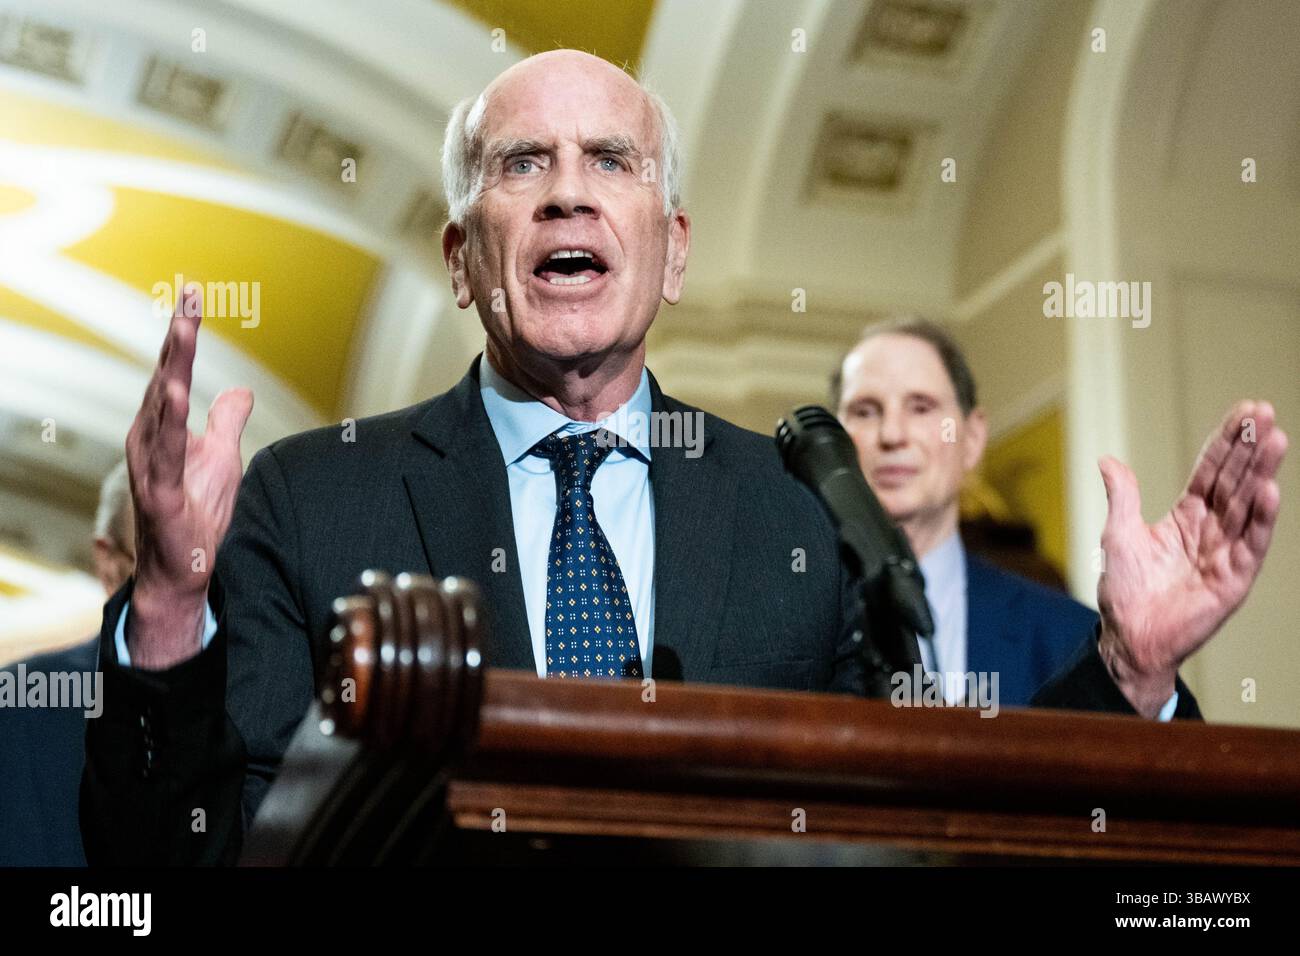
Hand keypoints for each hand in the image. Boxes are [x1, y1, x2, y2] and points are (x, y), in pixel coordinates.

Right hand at [126, 283, 253, 669]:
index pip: (174, 369)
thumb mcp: (224, 458)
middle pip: (165, 377)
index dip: (183, 333)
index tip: (194, 293)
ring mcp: (150, 464)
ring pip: (162, 406)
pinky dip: (169, 421)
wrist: (184, 566)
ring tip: (183, 329)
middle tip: (190, 294)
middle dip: (177, 336)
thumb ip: (227, 421)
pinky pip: (164, 451)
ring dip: (172, 366)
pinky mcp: (158, 492)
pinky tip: (175, 393)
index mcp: (163, 426)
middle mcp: (149, 438)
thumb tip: (240, 390)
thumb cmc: (197, 511)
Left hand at [1096, 400, 1286, 716]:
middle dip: (1250, 447)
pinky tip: (1269, 490)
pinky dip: (1261, 518)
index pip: (1212, 471)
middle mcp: (1211, 531)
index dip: (1226, 442)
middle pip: (1235, 480)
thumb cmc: (1125, 590)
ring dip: (1262, 472)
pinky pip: (1251, 544)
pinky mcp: (1233, 578)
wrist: (1130, 637)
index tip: (1244, 412)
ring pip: (1248, 505)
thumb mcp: (1118, 534)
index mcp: (1186, 517)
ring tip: (1275, 439)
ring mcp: (1226, 553)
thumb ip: (1123, 497)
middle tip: (1265, 412)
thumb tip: (1108, 460)